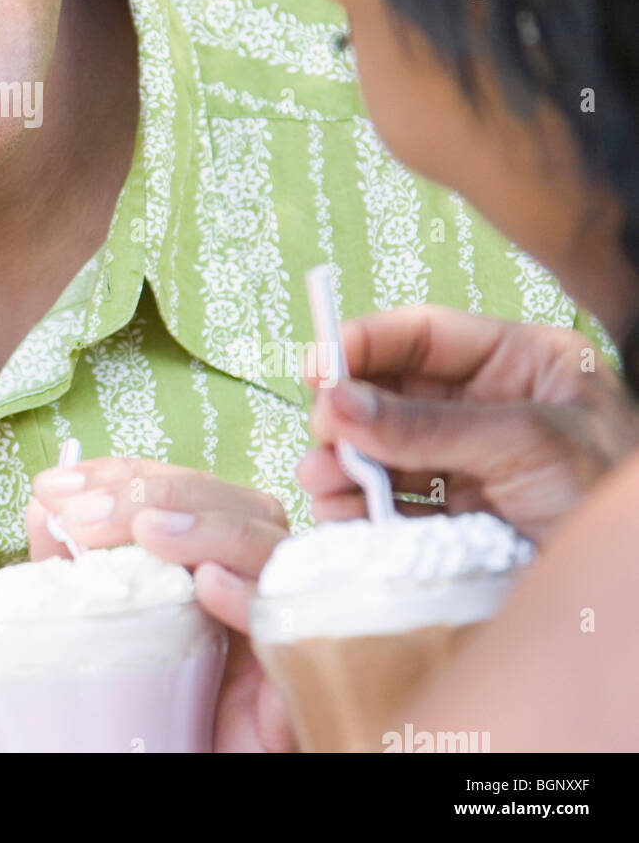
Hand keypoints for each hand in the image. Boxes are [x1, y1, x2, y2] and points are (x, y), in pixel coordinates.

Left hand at [26, 458, 295, 751]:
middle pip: (230, 502)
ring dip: (206, 527)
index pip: (178, 486)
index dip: (120, 473)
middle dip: (153, 492)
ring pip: (269, 546)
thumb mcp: (96, 622)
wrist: (170, 762)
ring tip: (146, 531)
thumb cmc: (141, 704)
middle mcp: (252, 577)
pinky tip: (210, 584)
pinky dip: (251, 598)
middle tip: (83, 513)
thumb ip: (73, 567)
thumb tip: (42, 508)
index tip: (55, 486)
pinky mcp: (295, 683)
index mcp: (211, 554)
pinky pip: (291, 629)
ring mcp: (278, 622)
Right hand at [299, 305, 638, 542]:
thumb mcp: (523, 445)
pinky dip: (363, 508)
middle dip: (349, 414)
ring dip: (346, 464)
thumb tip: (337, 402)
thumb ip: (427, 426)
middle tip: (321, 437)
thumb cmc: (607, 495)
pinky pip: (399, 500)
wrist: (637, 589)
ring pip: (388, 448)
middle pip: (394, 391)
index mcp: (520, 362)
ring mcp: (475, 458)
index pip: (426, 335)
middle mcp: (491, 403)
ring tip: (320, 483)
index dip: (365, 343)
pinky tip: (341, 516)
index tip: (316, 367)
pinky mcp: (464, 511)